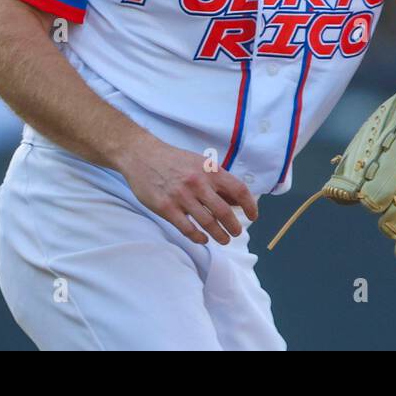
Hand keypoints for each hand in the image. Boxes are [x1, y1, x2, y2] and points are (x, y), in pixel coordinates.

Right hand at [116, 133, 258, 245]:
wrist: (142, 156)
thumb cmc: (174, 160)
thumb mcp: (200, 163)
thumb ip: (219, 182)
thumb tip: (237, 202)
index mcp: (209, 170)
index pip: (238, 190)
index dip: (250, 206)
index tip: (253, 217)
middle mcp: (198, 183)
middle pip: (224, 211)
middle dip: (234, 227)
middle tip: (237, 233)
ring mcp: (181, 196)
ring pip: (207, 223)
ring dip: (219, 235)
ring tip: (224, 239)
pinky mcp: (166, 207)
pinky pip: (187, 228)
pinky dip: (198, 237)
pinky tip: (203, 238)